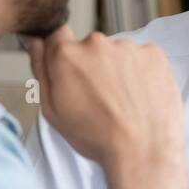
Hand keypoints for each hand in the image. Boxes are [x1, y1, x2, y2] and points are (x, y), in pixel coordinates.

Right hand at [22, 27, 183, 174]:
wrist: (142, 152)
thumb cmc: (96, 137)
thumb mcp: (53, 110)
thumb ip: (41, 69)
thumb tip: (35, 41)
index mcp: (67, 55)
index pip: (57, 36)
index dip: (64, 56)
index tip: (72, 73)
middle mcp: (96, 43)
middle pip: (90, 47)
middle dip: (92, 66)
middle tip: (101, 98)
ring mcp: (127, 47)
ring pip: (117, 53)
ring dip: (118, 70)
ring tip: (123, 101)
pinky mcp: (153, 54)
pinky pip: (142, 57)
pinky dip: (141, 72)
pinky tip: (140, 96)